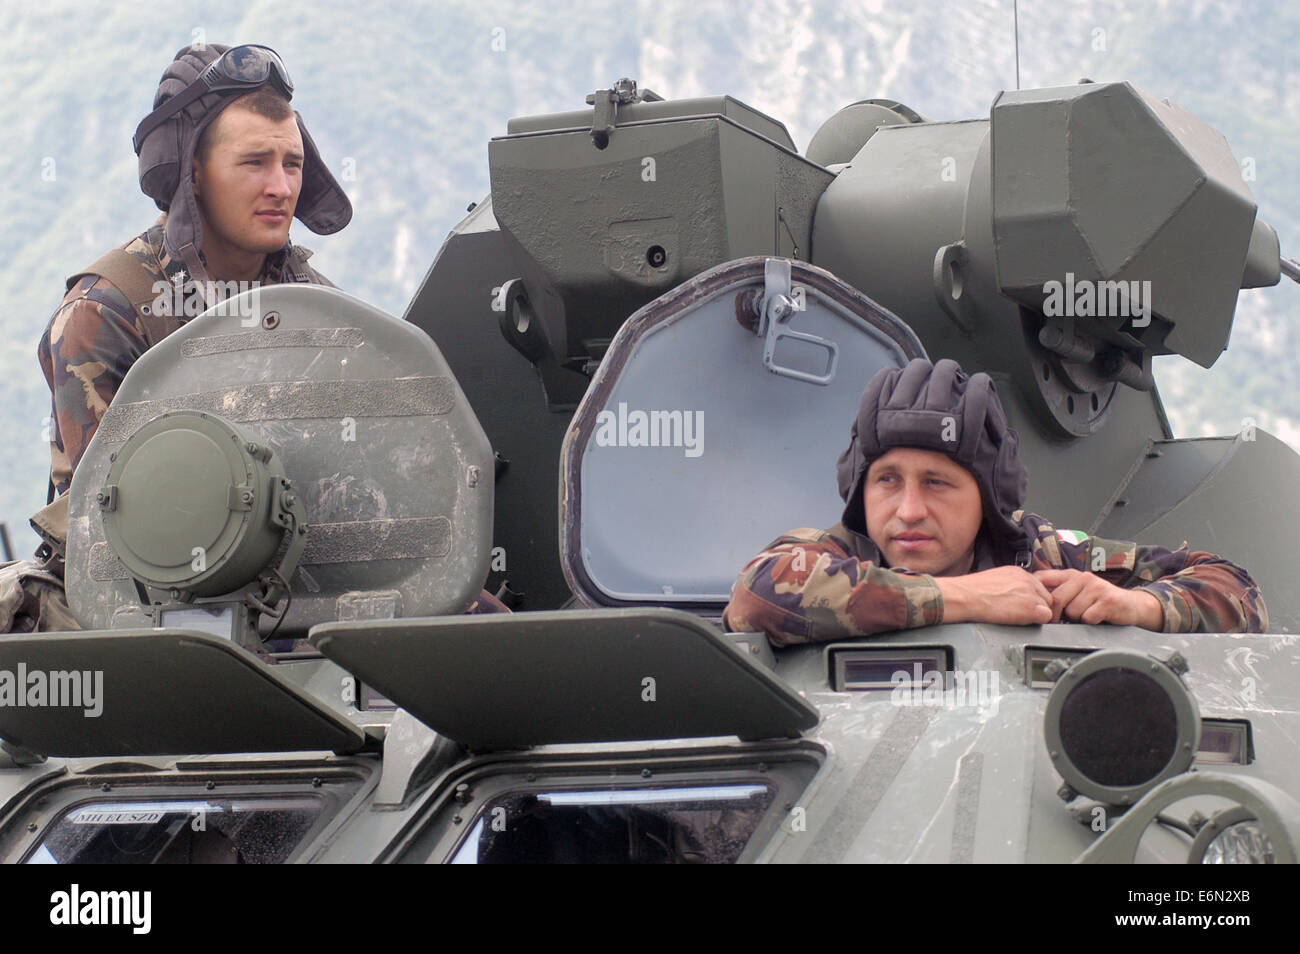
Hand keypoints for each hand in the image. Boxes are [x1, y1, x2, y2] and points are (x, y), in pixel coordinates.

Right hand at [936, 566, 1053, 624]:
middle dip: (1037, 606)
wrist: (963, 597)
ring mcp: (1030, 593)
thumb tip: (1011, 596)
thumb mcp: (993, 580)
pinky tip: (1020, 622)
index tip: (1023, 605)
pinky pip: (1046, 617)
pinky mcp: (1030, 608)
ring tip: (1017, 618)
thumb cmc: (970, 591)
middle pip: (1045, 596)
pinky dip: (1036, 622)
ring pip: (1047, 607)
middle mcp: (1026, 579)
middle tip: (1021, 614)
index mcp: (1017, 572)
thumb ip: (1008, 585)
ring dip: (1036, 614)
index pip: (1037, 586)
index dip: (1032, 598)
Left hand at [1033, 569, 1163, 629]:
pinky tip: (1097, 618)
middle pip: (1056, 599)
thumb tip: (1033, 602)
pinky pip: (1087, 618)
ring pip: (1072, 611)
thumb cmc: (1100, 601)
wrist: (1131, 606)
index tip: (1039, 608)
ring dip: (1077, 619)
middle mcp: (1083, 578)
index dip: (1037, 595)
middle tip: (1064, 619)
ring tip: (1087, 614)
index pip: (1043, 578)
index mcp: (1072, 575)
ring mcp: (1096, 588)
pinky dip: (1090, 622)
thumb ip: (1059, 592)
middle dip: (1057, 615)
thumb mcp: (1078, 591)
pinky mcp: (1107, 602)